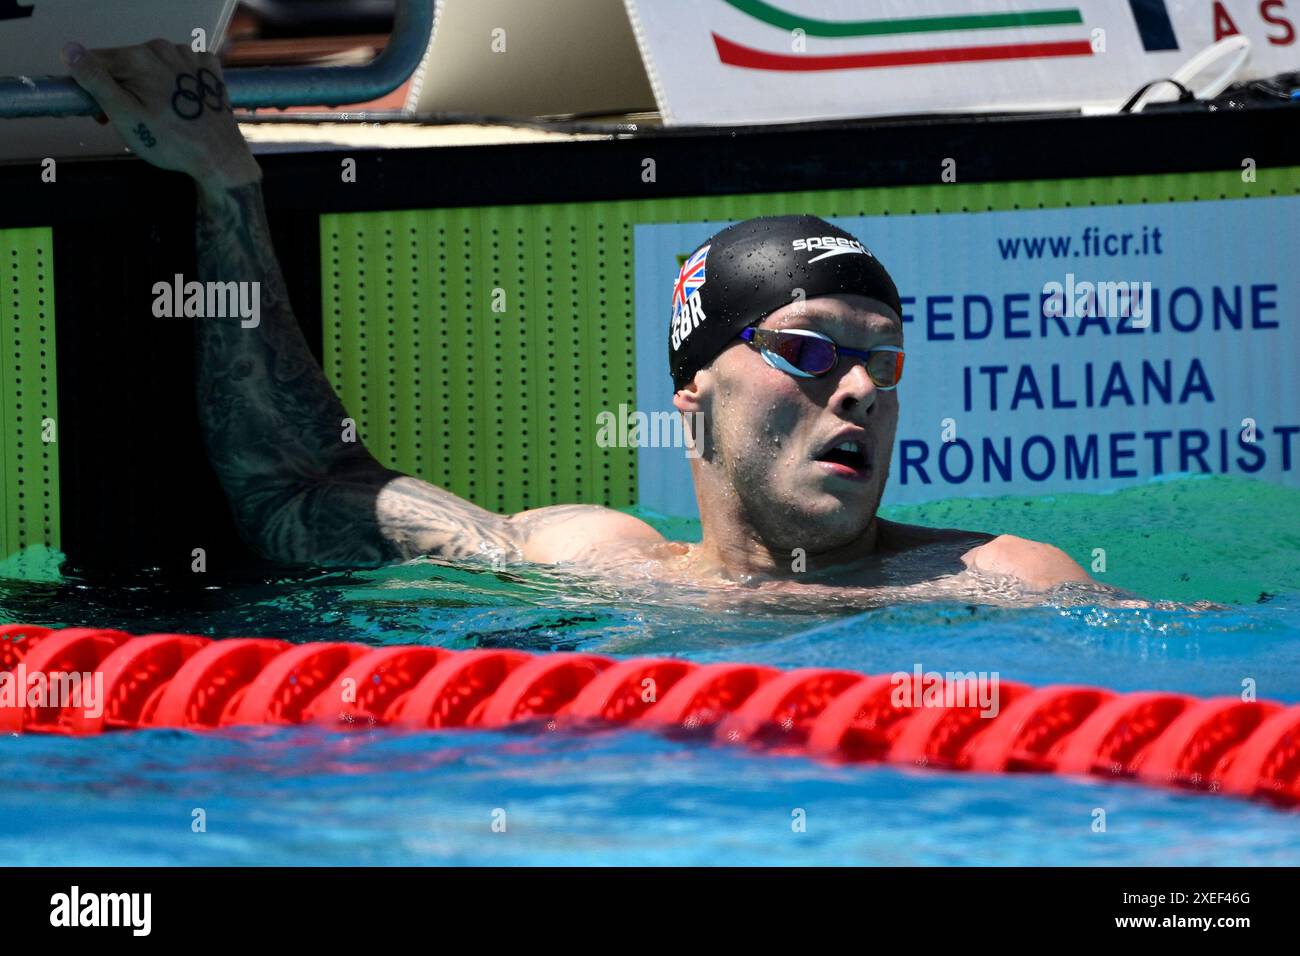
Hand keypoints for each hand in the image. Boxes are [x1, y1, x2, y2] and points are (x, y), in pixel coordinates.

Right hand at [60, 39, 260, 191]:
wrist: (220, 158)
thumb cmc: (171, 142)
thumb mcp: (124, 115)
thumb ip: (94, 80)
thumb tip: (70, 51)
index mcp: (138, 57)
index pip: (97, 62)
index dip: (93, 89)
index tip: (101, 114)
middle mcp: (164, 49)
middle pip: (126, 64)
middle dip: (122, 89)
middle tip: (132, 121)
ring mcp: (189, 57)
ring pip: (153, 66)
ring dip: (148, 86)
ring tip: (158, 117)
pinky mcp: (208, 70)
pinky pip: (182, 69)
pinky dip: (176, 84)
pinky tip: (181, 104)